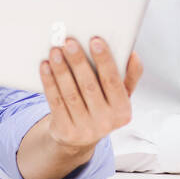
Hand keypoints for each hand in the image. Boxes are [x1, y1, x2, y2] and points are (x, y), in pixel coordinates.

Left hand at [38, 37, 141, 154]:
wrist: (80, 138)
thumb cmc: (103, 107)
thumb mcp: (121, 96)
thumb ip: (130, 75)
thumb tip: (133, 55)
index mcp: (123, 111)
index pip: (113, 81)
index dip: (104, 60)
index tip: (95, 40)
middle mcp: (105, 122)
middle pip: (89, 86)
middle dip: (78, 61)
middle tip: (69, 42)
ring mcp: (84, 129)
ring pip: (70, 93)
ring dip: (61, 70)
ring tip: (55, 51)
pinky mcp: (65, 131)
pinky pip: (56, 102)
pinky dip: (49, 82)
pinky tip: (46, 67)